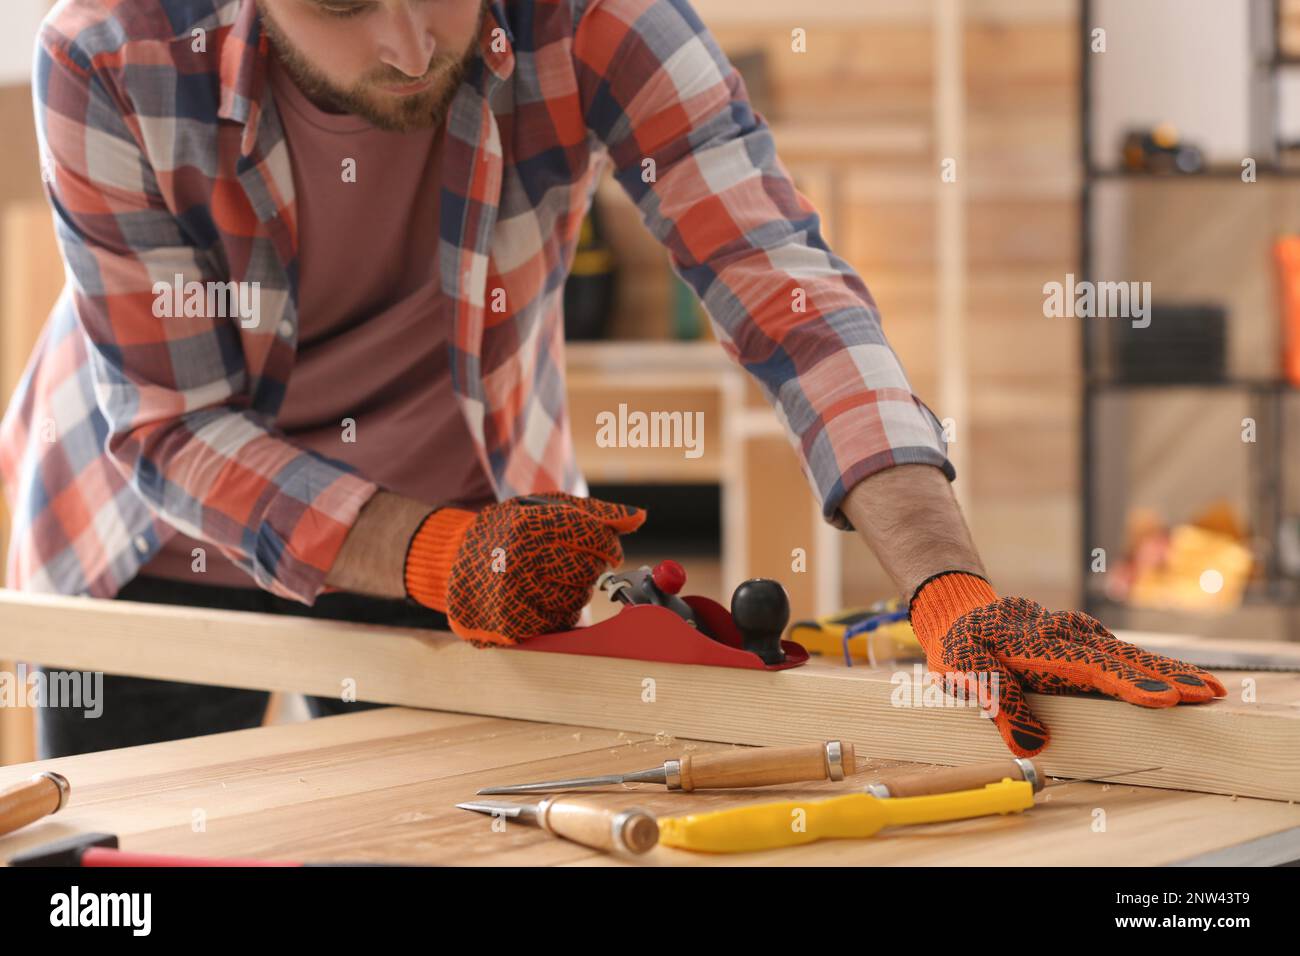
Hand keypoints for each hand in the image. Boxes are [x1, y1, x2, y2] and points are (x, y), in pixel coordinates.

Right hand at [404, 492, 645, 645]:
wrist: (456, 560)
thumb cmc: (511, 530)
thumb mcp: (546, 508)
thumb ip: (595, 513)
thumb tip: (640, 517)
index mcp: (529, 524)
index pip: (596, 538)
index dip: (608, 545)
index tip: (604, 548)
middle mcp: (518, 559)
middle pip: (589, 572)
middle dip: (590, 569)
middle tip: (567, 562)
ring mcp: (512, 595)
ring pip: (577, 600)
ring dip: (574, 593)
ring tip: (547, 578)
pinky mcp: (511, 626)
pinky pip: (559, 623)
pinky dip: (558, 613)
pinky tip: (537, 597)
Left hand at [908, 572, 1227, 755]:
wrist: (962, 616)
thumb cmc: (964, 649)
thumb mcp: (963, 674)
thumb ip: (996, 705)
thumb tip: (1033, 745)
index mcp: (1039, 644)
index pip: (1090, 667)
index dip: (1128, 683)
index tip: (1164, 697)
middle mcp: (1067, 635)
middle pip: (1123, 659)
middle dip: (1168, 677)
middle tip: (1209, 694)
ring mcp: (1080, 635)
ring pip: (1131, 655)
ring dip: (1171, 672)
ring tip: (1211, 691)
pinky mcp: (1086, 642)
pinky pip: (1125, 657)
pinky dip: (1155, 668)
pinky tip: (1183, 682)